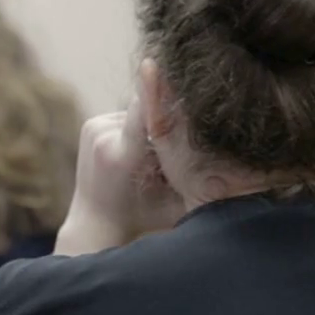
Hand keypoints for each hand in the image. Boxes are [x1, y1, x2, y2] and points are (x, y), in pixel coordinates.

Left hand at [56, 99, 184, 255]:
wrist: (95, 222)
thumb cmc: (143, 218)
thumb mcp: (176, 200)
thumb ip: (192, 173)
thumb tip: (225, 147)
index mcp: (123, 155)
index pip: (147, 109)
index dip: (168, 97)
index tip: (189, 92)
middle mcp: (103, 137)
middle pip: (149, 114)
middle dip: (166, 125)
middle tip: (179, 143)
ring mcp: (93, 129)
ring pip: (138, 115)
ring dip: (151, 128)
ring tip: (155, 153)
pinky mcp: (89, 125)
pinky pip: (124, 118)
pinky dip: (136, 130)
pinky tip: (139, 151)